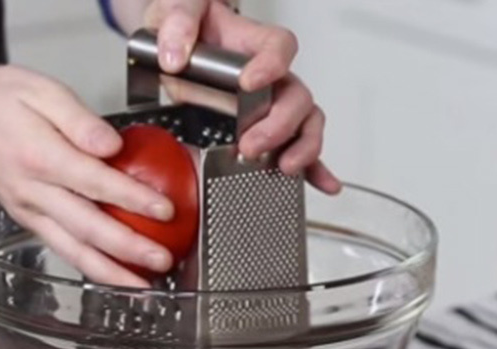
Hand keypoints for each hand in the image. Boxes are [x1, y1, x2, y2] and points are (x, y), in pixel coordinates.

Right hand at [0, 63, 173, 287]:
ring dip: (109, 273)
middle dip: (127, 249)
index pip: (94, 182)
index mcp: (40, 156)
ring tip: (143, 287)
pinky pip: (62, 249)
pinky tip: (115, 275)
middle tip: (162, 261)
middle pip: (86, 227)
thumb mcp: (42, 90)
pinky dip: (90, 267)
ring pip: (72, 250)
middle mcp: (33, 191)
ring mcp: (29, 211)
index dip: (132, 198)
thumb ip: (80, 119)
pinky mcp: (27, 221)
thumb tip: (113, 145)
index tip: (164, 209)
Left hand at [143, 0, 341, 193]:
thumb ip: (178, 22)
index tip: (249, 81)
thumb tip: (175, 55)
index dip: (271, 64)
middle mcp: (268, 76)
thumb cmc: (186, 23)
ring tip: (284, 166)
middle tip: (251, 144)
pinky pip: (294, 146)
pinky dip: (313, 167)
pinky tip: (322, 183)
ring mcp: (268, 104)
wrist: (175, 42)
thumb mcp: (178, 8)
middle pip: (296, 96)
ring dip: (301, 147)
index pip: (278, 47)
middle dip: (280, 125)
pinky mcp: (261, 127)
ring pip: (304, 123)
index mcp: (252, 44)